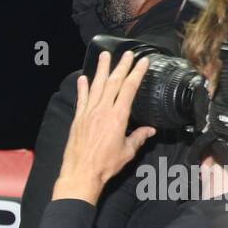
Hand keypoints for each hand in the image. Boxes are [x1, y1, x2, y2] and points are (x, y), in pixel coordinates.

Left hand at [54, 50, 155, 204]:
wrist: (81, 173)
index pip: (129, 88)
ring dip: (101, 69)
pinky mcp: (78, 119)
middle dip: (121, 66)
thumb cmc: (105, 165)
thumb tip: (150, 131)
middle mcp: (102, 111)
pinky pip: (81, 99)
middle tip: (127, 53)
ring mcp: (88, 113)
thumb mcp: (127, 151)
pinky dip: (82, 88)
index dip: (136, 72)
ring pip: (96, 86)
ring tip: (104, 56)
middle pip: (113, 82)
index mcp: (118, 117)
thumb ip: (138, 138)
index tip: (142, 61)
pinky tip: (83, 78)